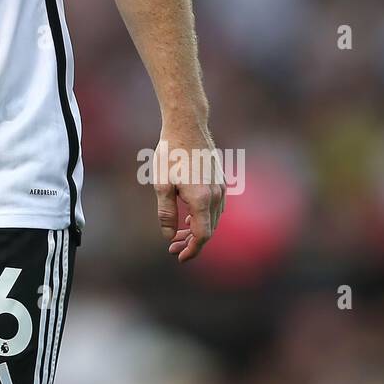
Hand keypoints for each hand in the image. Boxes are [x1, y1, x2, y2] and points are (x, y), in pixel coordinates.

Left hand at [152, 134, 225, 263]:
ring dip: (197, 230)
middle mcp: (217, 196)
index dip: (191, 250)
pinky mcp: (220, 180)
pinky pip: (216, 207)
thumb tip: (169, 236)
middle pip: (208, 230)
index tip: (178, 257)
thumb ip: (166, 213)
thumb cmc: (171, 153)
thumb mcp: (162, 185)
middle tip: (173, 248)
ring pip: (213, 219)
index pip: (202, 236)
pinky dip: (204, 217)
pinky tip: (189, 217)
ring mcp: (221, 187)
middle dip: (191, 243)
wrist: (187, 126)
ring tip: (178, 233)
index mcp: (202, 200)